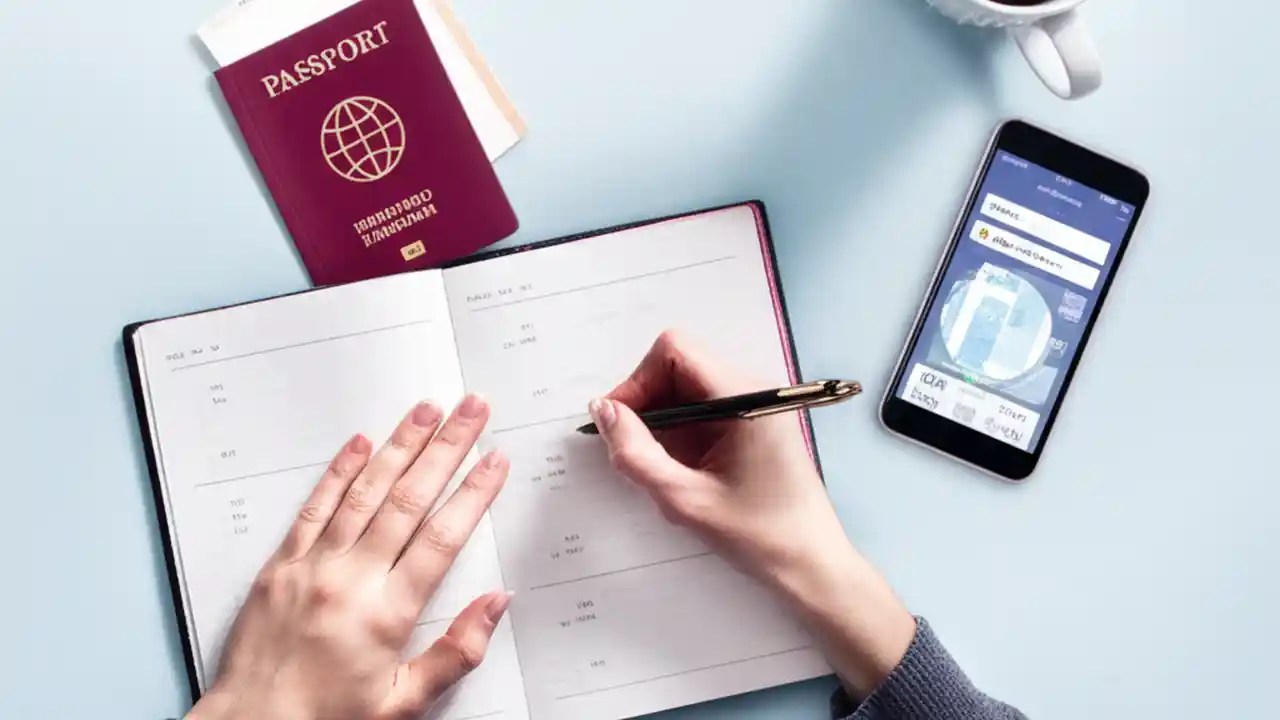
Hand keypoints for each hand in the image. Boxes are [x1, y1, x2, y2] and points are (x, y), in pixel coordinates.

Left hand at [189, 396, 509, 719]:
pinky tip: (361, 443)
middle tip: (472, 411)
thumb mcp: (403, 702)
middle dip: (448, 448)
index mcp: (386, 614)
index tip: (495, 461)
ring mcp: (312, 567)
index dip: (474, 493)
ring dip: (401, 445)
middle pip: (410, 499)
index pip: (443, 537)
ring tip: (426, 410)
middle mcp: (350, 581)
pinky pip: (313, 507)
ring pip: (364, 491)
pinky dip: (338, 471)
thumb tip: (494, 605)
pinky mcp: (280, 566)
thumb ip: (455, 652)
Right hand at [588, 331, 915, 696]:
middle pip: (677, 367)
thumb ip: (637, 454)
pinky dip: (677, 435)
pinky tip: (678, 472)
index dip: (637, 380)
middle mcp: (750, 391)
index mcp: (744, 397)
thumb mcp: (685, 500)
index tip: (619, 424)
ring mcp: (751, 408)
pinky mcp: (749, 428)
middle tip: (630, 451)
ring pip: (684, 391)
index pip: (675, 350)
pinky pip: (699, 414)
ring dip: (659, 423)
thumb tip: (601, 411)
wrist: (811, 565)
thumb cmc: (759, 536)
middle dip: (644, 403)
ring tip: (657, 468)